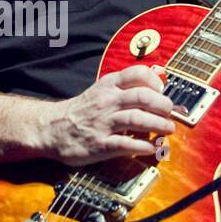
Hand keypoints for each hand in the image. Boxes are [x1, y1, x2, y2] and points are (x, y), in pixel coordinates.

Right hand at [39, 64, 174, 166]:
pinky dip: (144, 146)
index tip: (162, 90)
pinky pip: (127, 144)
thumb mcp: (100, 91)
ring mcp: (103, 123)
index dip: (155, 81)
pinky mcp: (100, 144)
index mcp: (107, 86)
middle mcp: (107, 102)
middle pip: (143, 97)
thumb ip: (125, 86)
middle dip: (163, 105)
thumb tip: (156, 79)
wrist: (50, 128)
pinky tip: (152, 148)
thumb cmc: (81, 111)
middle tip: (170, 113)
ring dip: (159, 125)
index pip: (136, 74)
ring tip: (167, 130)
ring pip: (138, 119)